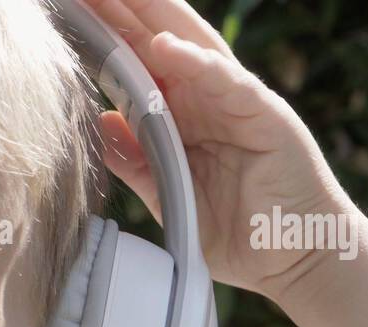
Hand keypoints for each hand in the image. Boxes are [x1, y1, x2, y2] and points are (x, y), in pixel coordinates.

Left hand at [84, 0, 355, 307]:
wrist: (296, 260)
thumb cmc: (238, 230)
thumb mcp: (169, 194)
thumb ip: (136, 161)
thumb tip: (100, 123)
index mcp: (183, 113)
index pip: (137, 64)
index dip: (105, 36)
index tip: (71, 11)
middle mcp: (208, 98)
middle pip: (157, 43)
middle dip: (122, 12)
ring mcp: (237, 103)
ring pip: (191, 48)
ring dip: (151, 19)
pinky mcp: (266, 117)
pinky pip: (227, 83)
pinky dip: (197, 64)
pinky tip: (163, 46)